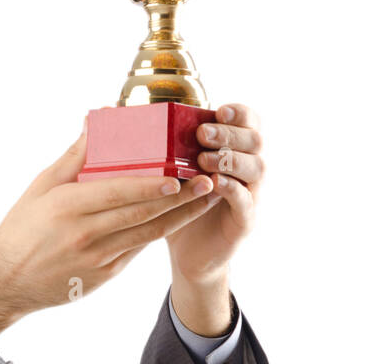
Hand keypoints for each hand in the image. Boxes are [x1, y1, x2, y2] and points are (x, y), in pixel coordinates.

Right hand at [0, 120, 219, 316]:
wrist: (6, 281)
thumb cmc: (21, 228)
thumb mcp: (40, 187)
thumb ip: (73, 157)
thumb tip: (95, 120)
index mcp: (67, 206)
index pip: (117, 193)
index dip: (150, 186)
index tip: (179, 175)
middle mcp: (85, 234)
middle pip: (141, 213)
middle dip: (180, 198)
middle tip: (209, 181)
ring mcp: (97, 258)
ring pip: (147, 233)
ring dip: (181, 216)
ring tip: (207, 198)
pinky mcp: (105, 275)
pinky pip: (138, 248)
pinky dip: (160, 231)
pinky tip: (180, 218)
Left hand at [166, 102, 264, 284]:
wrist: (188, 253)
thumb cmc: (175, 204)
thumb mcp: (166, 170)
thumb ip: (152, 142)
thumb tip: (107, 111)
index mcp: (231, 149)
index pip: (248, 121)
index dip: (238, 113)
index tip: (217, 110)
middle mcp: (247, 168)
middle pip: (255, 139)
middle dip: (230, 133)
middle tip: (202, 134)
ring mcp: (251, 194)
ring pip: (257, 167)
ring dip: (230, 159)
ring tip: (203, 159)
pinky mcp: (245, 220)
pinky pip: (247, 201)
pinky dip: (233, 190)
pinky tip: (214, 184)